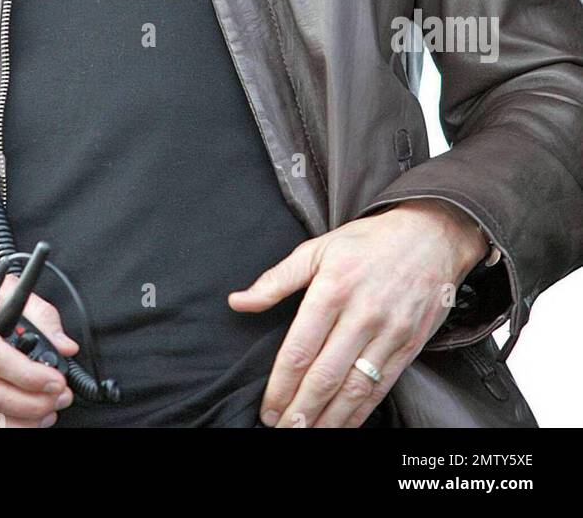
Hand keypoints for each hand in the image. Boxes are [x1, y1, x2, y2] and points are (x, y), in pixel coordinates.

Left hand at [228, 200, 486, 427]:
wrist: (430, 234)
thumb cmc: (367, 242)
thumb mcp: (317, 248)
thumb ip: (276, 280)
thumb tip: (238, 302)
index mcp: (332, 288)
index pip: (301, 349)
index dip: (281, 385)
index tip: (267, 408)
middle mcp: (362, 314)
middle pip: (325, 376)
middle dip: (300, 411)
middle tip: (282, 430)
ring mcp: (389, 332)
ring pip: (354, 389)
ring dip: (328, 419)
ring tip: (306, 434)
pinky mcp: (410, 345)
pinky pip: (382, 388)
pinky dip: (360, 412)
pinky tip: (343, 425)